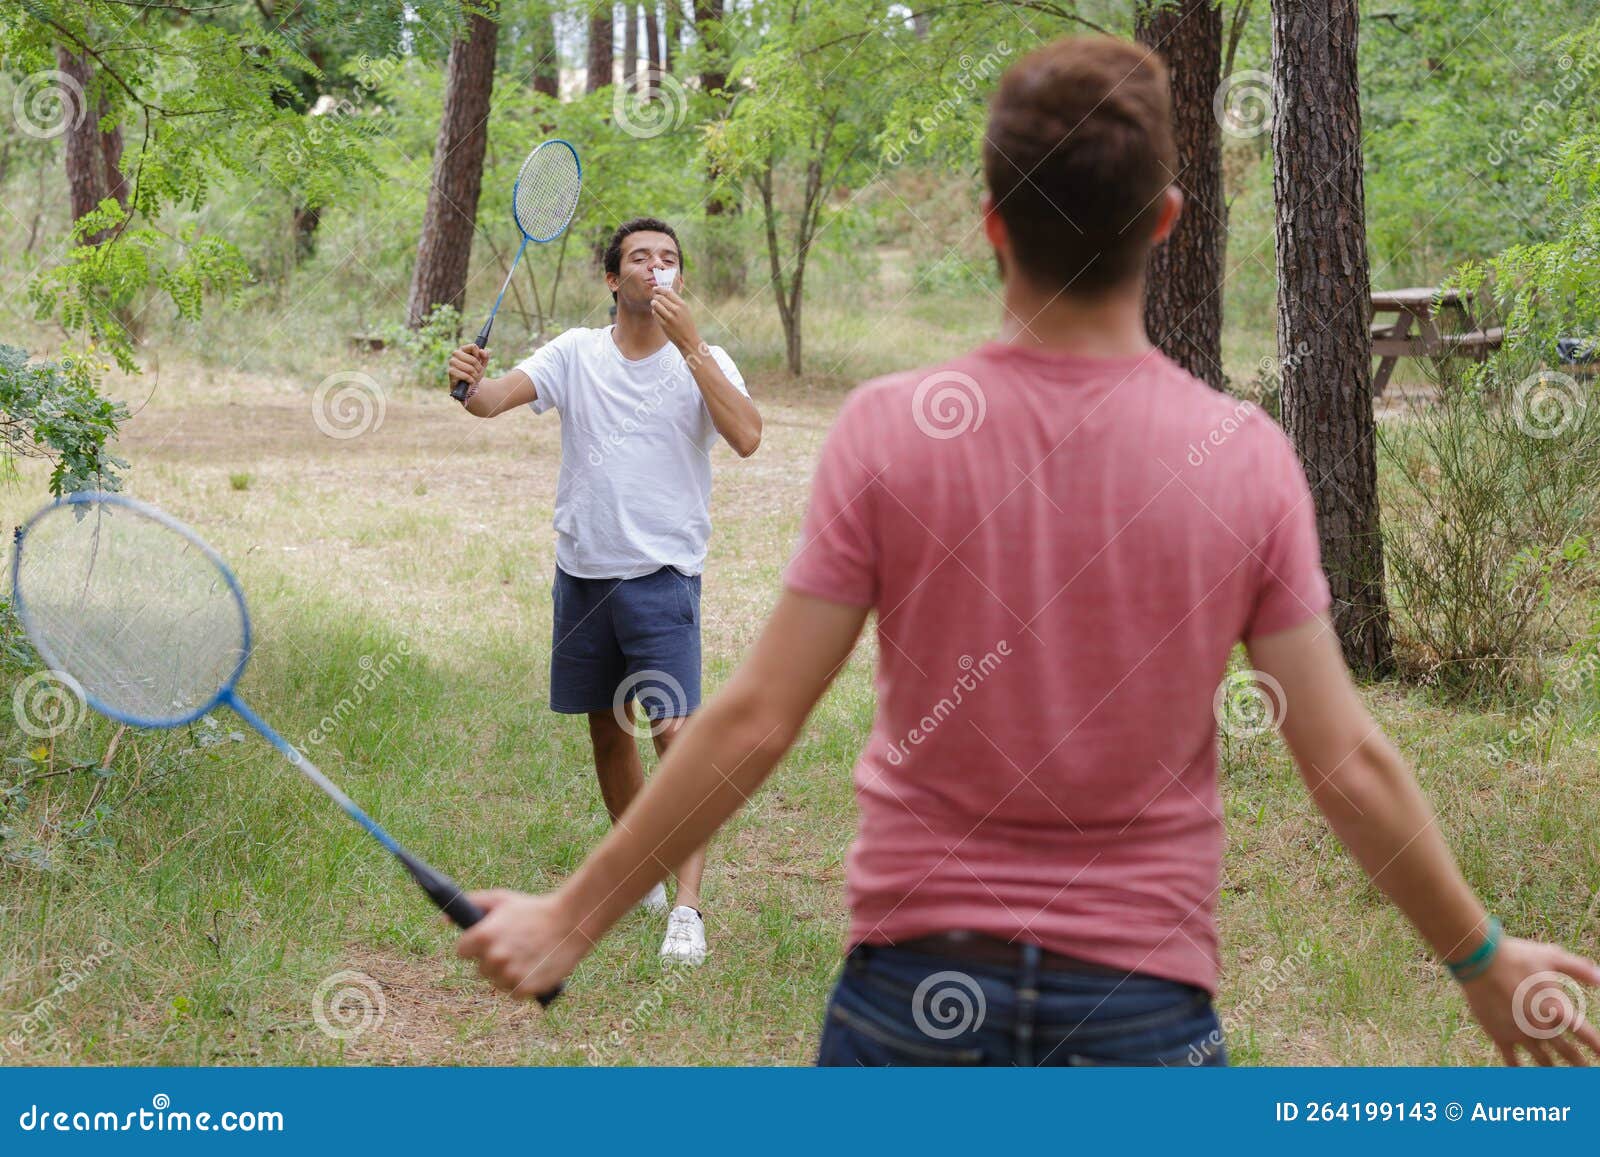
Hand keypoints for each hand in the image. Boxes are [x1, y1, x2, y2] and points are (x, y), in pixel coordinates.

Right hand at [447, 343, 487, 391]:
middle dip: (478, 368)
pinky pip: (465, 376)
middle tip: (478, 371)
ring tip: (474, 377)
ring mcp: (452, 362)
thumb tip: (482, 351)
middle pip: (473, 359)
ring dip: (475, 375)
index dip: (479, 355)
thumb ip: (485, 356)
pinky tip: (470, 381)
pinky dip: (470, 380)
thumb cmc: (475, 372)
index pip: (473, 347)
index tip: (479, 361)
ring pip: (469, 368)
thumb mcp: (483, 364)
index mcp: (463, 349)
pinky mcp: (451, 372)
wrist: (469, 385)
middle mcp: (456, 354)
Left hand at [455, 889, 588, 1000]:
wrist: (570, 922)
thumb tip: (444, 919)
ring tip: (524, 957)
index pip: (461, 951)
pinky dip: (521, 984)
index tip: (486, 942)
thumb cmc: (534, 909)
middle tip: (512, 947)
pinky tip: (531, 968)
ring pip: (496, 982)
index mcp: (483, 936)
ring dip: (506, 974)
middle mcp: (493, 957)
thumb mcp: (502, 899)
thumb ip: (472, 904)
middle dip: (492, 960)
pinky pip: (513, 992)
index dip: (473, 946)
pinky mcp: (525, 988)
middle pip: (480, 969)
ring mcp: (509, 974)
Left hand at [650, 286, 701, 353]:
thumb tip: (667, 290)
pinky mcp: (664, 325)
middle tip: (654, 298)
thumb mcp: (686, 310)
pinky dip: (654, 312)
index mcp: (682, 305)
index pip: (668, 292)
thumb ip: (677, 301)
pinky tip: (657, 313)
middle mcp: (676, 310)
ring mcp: (670, 318)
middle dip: (655, 297)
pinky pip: (655, 314)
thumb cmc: (687, 324)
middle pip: (660, 297)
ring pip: (656, 305)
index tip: (655, 289)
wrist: (689, 340)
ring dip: (653, 303)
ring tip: (654, 305)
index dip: (660, 289)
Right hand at [1458, 936, 1599, 1064]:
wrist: (1479, 961)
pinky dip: (1520, 1071)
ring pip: (1544, 1062)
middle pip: (1568, 1054)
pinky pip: (1513, 1061)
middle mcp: (1542, 1028)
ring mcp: (1521, 1034)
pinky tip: (1524, 1076)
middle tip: (1586, 1072)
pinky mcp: (1500, 1036)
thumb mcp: (1551, 957)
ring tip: (1563, 1081)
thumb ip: (1579, 969)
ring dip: (1555, 1071)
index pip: (1587, 1035)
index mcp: (1558, 1010)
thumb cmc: (1517, 957)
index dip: (1599, 1048)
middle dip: (1580, 1064)